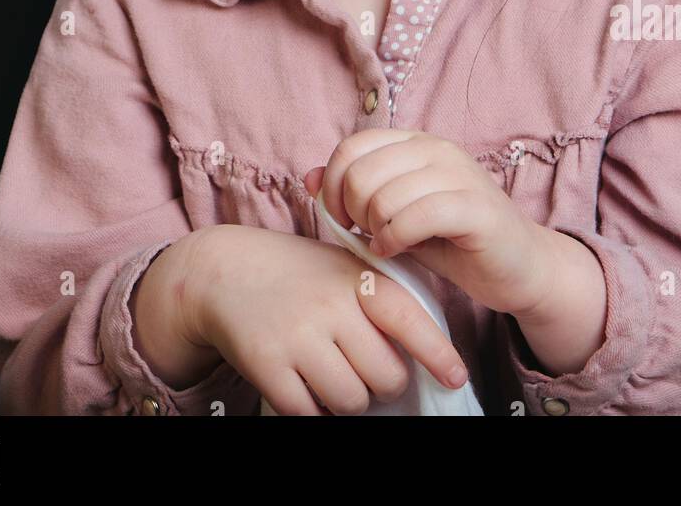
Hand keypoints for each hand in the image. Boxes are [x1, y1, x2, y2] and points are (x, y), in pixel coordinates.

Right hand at [186, 224, 470, 415]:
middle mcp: (330, 307)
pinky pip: (309, 414)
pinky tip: (307, 386)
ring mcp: (298, 337)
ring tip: (334, 375)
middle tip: (367, 370)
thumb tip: (426, 350)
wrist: (224, 270)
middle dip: (383, 383)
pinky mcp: (267, 365)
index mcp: (355, 279)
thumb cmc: (297, 273)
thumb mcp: (343, 266)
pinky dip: (314, 411)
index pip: (409, 318)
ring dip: (349, 400)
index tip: (456, 377)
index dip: (438, 353)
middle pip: (386, 376)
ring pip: (351, 401)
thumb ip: (380, 297)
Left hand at [305, 130, 558, 321]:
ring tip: (385, 244)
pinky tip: (395, 251)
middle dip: (352, 212)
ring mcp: (459, 174)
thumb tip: (308, 177)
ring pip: (385, 195)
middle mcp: (437, 149)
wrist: (520, 268)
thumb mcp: (394, 216)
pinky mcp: (476, 207)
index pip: (352, 146)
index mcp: (415, 143)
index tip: (342, 219)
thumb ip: (355, 196)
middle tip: (366, 235)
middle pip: (361, 172)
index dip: (334, 186)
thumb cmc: (454, 242)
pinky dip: (395, 238)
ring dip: (374, 229)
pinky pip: (416, 216)